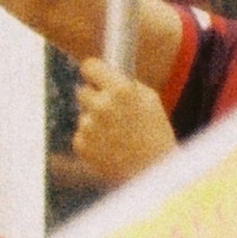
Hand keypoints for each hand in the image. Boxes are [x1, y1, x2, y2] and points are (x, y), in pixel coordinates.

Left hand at [66, 58, 175, 188]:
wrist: (155, 171)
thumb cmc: (155, 133)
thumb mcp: (149, 100)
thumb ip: (125, 83)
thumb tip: (105, 70)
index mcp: (121, 91)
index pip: (89, 66)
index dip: (93, 71)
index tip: (95, 75)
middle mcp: (101, 106)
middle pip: (81, 91)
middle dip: (94, 98)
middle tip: (112, 111)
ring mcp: (89, 126)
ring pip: (84, 116)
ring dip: (95, 122)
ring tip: (118, 135)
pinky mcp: (81, 145)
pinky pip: (81, 135)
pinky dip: (92, 140)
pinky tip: (111, 147)